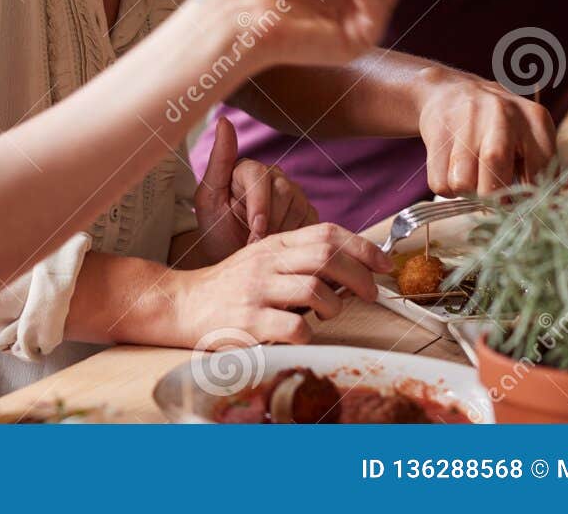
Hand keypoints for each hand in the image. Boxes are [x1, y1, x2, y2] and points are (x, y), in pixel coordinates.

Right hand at [169, 223, 390, 346]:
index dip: (362, 247)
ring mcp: (257, 291)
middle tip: (372, 293)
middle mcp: (267, 262)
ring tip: (330, 314)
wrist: (182, 304)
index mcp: (274, 243)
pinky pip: (295, 328)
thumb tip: (353, 269)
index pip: (326, 233)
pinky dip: (310, 334)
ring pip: (315, 291)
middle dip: (360, 276)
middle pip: (327, 258)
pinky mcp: (249, 322)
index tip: (385, 263)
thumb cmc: (231, 286)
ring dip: (335, 307)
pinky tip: (303, 334)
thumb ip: (301, 259)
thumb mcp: (264, 259)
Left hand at [192, 118, 317, 264]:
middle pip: (284, 191)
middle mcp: (274, 176)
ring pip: (300, 208)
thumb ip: (218, 160)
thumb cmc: (215, 230)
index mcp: (248, 168)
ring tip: (263, 246)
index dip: (260, 204)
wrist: (230, 259)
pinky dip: (296, 239)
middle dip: (270, 223)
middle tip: (255, 245)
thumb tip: (224, 120)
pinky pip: (312, 223)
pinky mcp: (308, 214)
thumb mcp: (208, 199)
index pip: (260, 175)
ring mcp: (294, 194)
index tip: (255, 229)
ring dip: (282, 233)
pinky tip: (280, 246)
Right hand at [418, 72, 556, 194]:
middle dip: (494, 199)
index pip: (540, 175)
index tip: (520, 200)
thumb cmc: (496, 123)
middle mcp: (503, 115)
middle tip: (492, 191)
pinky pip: (440, 183)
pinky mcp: (438, 130)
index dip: (529, 198)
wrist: (449, 90)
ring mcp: (467, 121)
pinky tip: (452, 168)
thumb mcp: (527, 135)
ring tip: (470, 174)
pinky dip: (446, 186)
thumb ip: (541, 169)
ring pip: (463, 185)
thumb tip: (550, 209)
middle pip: (497, 183)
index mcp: (534, 118)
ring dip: (466, 191)